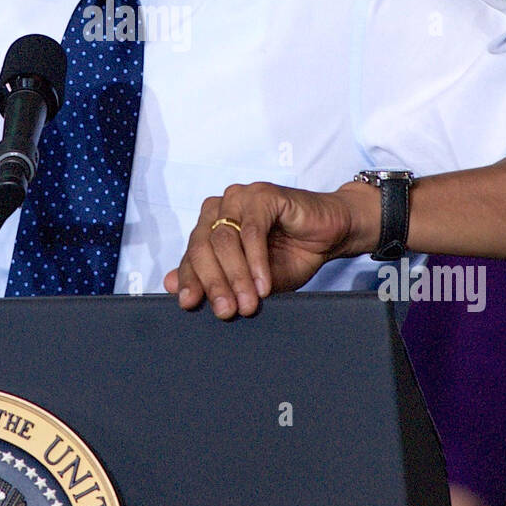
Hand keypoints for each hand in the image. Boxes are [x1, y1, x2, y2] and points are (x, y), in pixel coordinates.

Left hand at [164, 181, 362, 319]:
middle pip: (203, 246)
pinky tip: (264, 284)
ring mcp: (240, 197)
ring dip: (236, 276)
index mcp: (211, 225)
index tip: (190, 304)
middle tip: (226, 310)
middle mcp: (220, 208)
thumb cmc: (293, 254)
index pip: (192, 254)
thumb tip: (172, 287)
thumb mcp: (253, 279)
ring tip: (248, 303)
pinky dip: (256, 260)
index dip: (190, 279)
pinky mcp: (263, 194)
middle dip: (214, 283)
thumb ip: (219, 281)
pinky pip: (252, 230)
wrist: (333, 233)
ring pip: (225, 239)